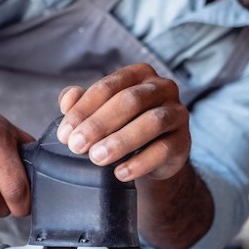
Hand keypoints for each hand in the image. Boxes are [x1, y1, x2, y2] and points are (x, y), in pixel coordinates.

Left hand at [56, 63, 189, 181]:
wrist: (152, 157)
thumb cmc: (122, 126)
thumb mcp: (100, 113)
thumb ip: (81, 104)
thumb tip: (67, 100)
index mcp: (139, 74)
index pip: (109, 86)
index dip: (84, 109)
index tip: (64, 134)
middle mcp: (162, 87)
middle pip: (130, 101)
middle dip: (99, 124)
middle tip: (76, 146)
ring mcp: (177, 113)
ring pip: (152, 122)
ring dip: (121, 141)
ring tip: (96, 158)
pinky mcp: (184, 141)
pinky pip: (164, 150)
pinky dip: (140, 163)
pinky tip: (120, 173)